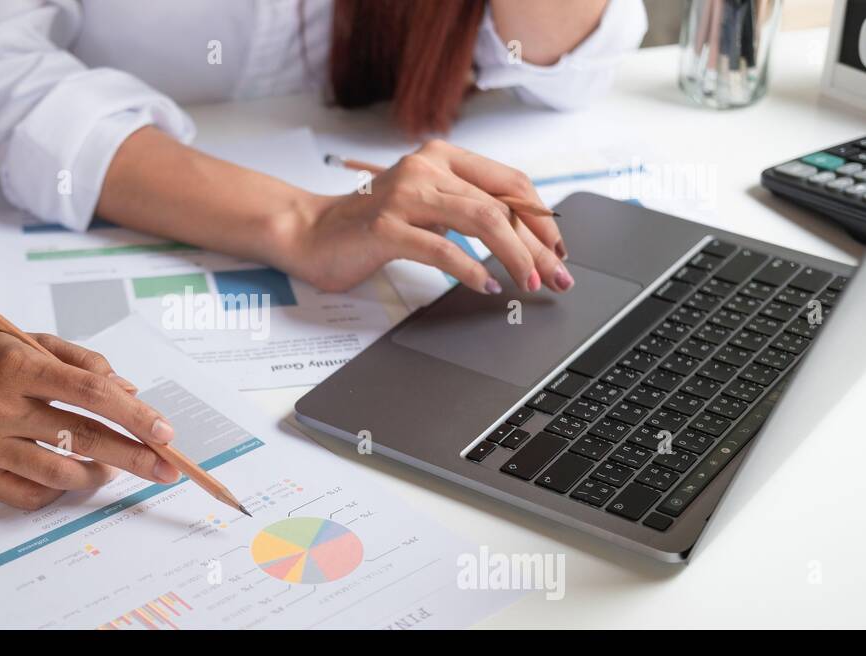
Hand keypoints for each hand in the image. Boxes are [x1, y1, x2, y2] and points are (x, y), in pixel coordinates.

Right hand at [0, 325, 181, 509]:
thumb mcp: (28, 341)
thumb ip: (81, 362)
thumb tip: (128, 393)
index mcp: (18, 366)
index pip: (90, 393)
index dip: (134, 416)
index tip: (164, 432)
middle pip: (82, 437)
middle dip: (133, 455)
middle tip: (164, 467)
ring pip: (59, 473)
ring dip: (98, 475)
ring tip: (115, 469)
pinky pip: (28, 495)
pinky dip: (58, 491)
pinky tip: (71, 477)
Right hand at [285, 140, 570, 293]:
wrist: (310, 234)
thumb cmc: (371, 225)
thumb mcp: (427, 207)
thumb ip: (465, 209)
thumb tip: (526, 235)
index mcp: (441, 156)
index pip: (509, 183)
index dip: (542, 218)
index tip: (558, 250)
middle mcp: (425, 167)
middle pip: (501, 204)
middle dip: (537, 245)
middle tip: (557, 276)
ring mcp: (404, 195)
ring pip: (481, 220)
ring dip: (514, 256)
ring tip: (530, 282)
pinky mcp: (385, 227)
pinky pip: (441, 248)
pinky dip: (470, 269)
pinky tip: (486, 285)